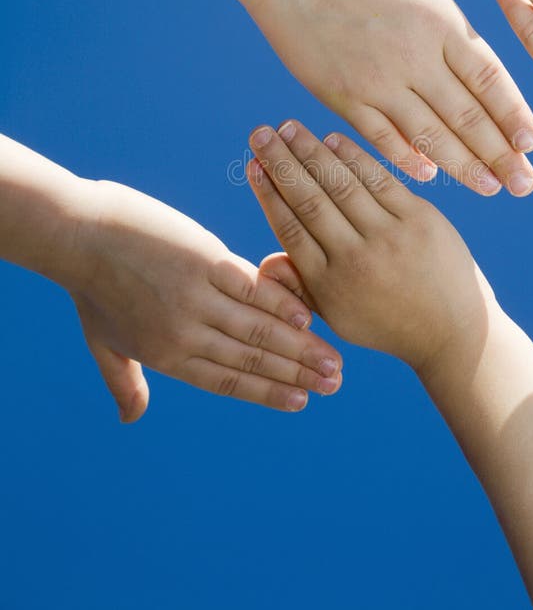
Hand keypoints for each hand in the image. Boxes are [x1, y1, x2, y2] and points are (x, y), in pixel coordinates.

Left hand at [66, 180, 342, 420]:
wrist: (77, 234)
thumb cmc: (91, 285)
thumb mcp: (103, 342)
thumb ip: (124, 380)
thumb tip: (130, 419)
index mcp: (165, 354)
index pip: (226, 379)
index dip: (267, 392)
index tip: (300, 402)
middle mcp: (185, 333)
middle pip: (251, 360)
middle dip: (297, 375)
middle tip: (334, 386)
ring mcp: (196, 298)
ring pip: (259, 329)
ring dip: (300, 347)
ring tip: (333, 361)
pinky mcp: (204, 262)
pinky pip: (250, 289)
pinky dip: (280, 304)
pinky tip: (307, 318)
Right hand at [245, 120, 492, 375]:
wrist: (454, 330)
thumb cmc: (387, 321)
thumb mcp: (339, 317)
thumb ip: (301, 288)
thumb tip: (264, 262)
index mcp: (329, 284)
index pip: (290, 228)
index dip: (268, 193)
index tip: (252, 165)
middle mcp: (356, 259)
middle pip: (310, 200)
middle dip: (281, 163)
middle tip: (260, 133)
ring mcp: (390, 237)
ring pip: (341, 184)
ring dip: (311, 151)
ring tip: (288, 127)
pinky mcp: (420, 220)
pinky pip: (380, 180)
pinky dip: (354, 157)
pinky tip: (332, 138)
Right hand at [251, 0, 532, 196]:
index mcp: (440, 23)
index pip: (490, 79)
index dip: (514, 114)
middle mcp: (415, 59)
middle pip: (467, 117)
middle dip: (500, 155)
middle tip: (526, 186)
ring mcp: (377, 82)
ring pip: (430, 135)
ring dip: (462, 166)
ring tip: (489, 189)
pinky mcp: (344, 96)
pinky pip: (381, 135)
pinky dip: (406, 157)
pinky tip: (427, 174)